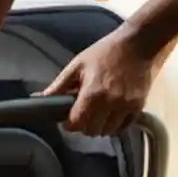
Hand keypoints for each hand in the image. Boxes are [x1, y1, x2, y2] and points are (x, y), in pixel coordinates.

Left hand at [38, 25, 157, 136]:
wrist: (137, 44)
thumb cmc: (104, 53)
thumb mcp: (77, 65)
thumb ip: (59, 85)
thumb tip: (39, 98)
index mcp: (93, 93)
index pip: (77, 123)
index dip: (69, 124)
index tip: (68, 118)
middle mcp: (111, 103)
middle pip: (92, 130)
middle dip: (84, 126)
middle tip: (82, 115)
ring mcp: (126, 106)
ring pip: (108, 131)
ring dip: (100, 126)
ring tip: (97, 114)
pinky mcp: (138, 106)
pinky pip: (123, 127)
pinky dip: (115, 125)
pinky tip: (110, 114)